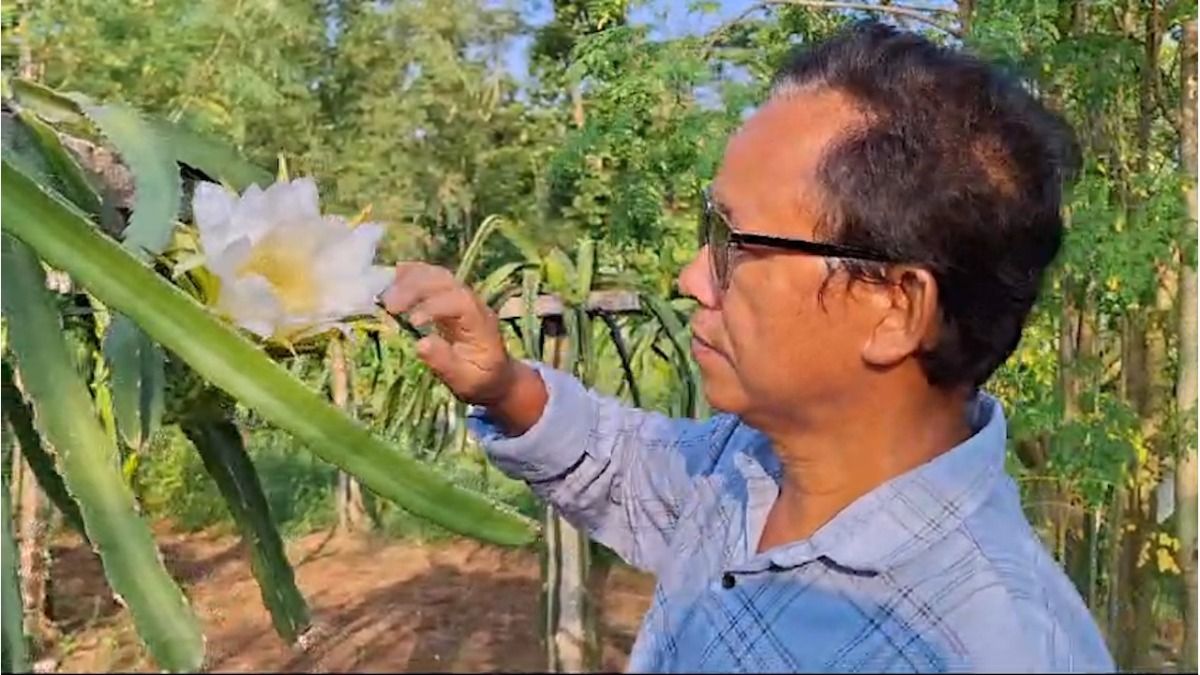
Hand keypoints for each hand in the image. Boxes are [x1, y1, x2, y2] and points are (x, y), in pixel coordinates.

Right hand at [381, 262, 514, 405]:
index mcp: (480, 322)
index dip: (434, 306)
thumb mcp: (465, 380)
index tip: (412, 322)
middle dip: (415, 288)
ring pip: (436, 275)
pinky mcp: (449, 296)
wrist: (496, 375)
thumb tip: (420, 344)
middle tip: (388, 306)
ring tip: (385, 296)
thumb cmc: (480, 379)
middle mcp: (472, 303)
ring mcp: (461, 296)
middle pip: (444, 281)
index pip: (458, 302)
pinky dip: (411, 274)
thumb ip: (444, 363)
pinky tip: (391, 278)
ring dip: (409, 280)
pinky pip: (431, 277)